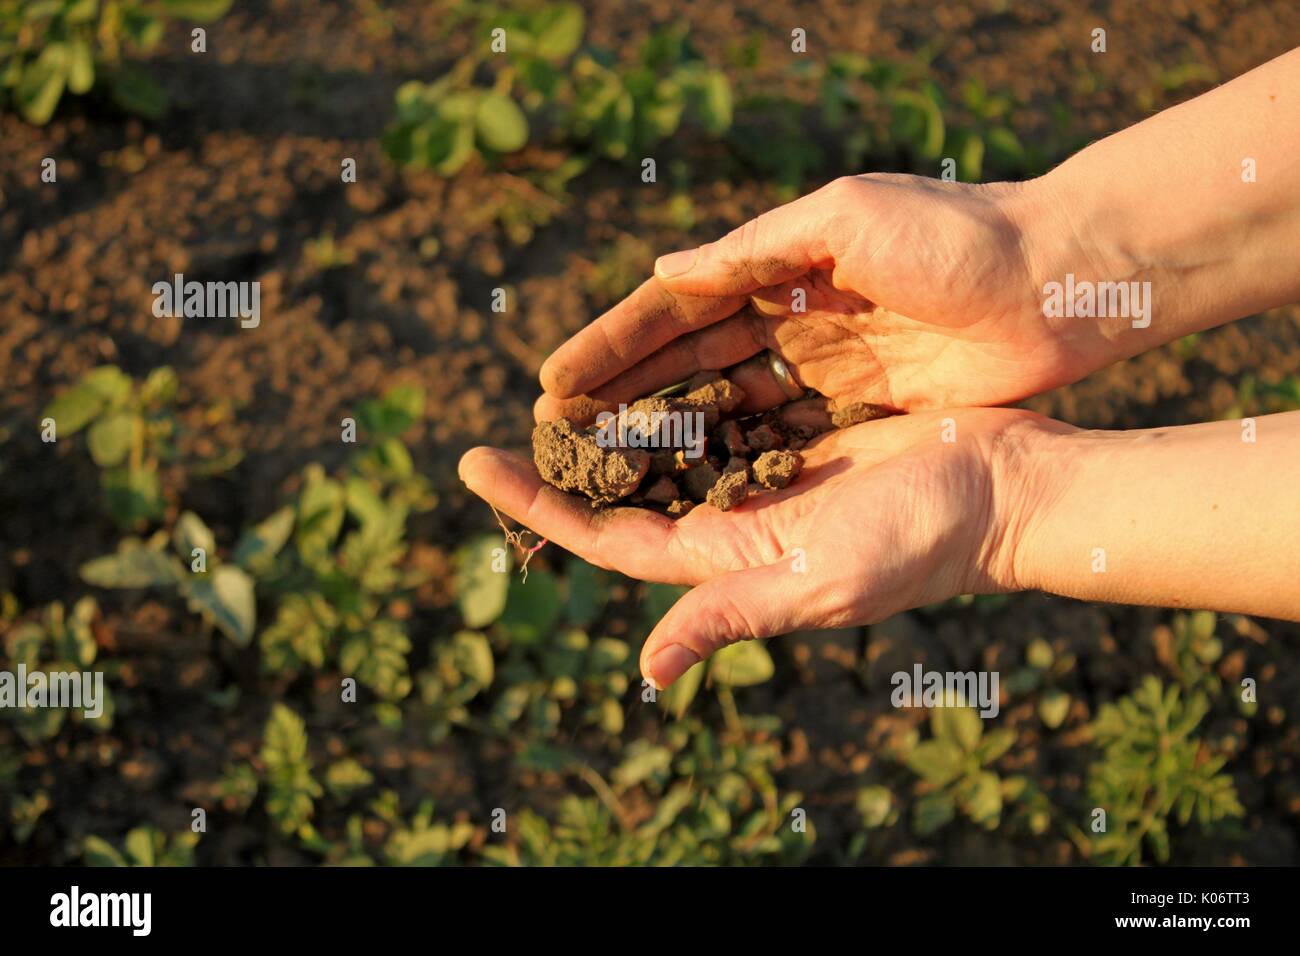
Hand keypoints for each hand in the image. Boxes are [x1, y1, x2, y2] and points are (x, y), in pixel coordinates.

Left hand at [459, 407, 1054, 688]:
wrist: (1000, 489)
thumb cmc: (919, 542)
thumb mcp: (819, 582)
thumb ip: (731, 616)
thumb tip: (647, 673)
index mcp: (725, 556)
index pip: (607, 536)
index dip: (539, 504)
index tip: (474, 460)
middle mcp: (734, 516)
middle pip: (626, 487)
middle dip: (565, 456)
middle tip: (512, 405)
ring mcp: (767, 471)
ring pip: (669, 440)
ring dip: (616, 413)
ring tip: (562, 376)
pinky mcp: (800, 429)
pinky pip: (724, 402)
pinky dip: (683, 381)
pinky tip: (652, 351)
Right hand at [535, 174, 1083, 422]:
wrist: (1062, 281)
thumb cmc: (958, 238)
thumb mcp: (849, 218)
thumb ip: (756, 248)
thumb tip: (664, 273)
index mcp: (779, 264)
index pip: (674, 311)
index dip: (612, 348)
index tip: (553, 384)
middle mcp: (791, 314)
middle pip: (684, 363)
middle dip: (620, 398)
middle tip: (554, 434)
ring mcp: (823, 363)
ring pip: (722, 403)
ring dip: (665, 432)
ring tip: (605, 468)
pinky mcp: (860, 405)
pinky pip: (778, 433)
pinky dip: (733, 453)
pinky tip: (691, 483)